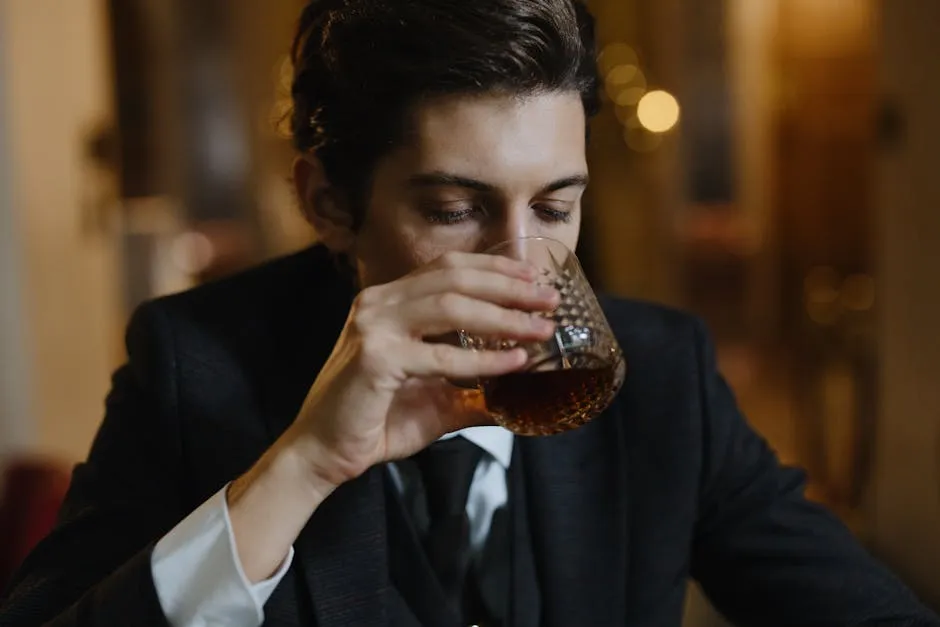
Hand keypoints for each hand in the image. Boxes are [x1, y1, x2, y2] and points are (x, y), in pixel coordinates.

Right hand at [280, 251, 558, 487]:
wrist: (323, 454)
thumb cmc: (373, 422)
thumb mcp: (434, 401)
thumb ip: (472, 391)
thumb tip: (518, 395)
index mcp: (388, 302)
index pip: (446, 266)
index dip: (493, 267)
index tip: (533, 278)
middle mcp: (378, 304)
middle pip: (453, 276)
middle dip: (508, 285)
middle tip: (550, 299)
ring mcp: (373, 327)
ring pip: (449, 305)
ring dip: (504, 316)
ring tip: (541, 328)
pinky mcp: (374, 359)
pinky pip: (440, 355)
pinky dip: (482, 360)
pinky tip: (514, 362)